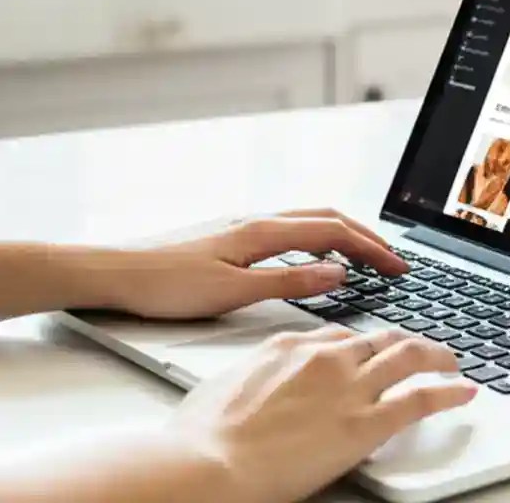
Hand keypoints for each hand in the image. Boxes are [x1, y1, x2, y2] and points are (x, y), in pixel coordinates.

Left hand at [101, 208, 407, 319]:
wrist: (110, 271)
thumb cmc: (163, 285)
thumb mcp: (233, 292)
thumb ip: (289, 282)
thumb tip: (337, 273)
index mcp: (263, 231)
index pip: (334, 234)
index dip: (372, 250)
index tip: (399, 267)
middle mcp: (256, 220)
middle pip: (327, 218)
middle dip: (367, 237)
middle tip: (394, 260)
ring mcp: (242, 225)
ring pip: (308, 220)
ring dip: (343, 234)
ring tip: (365, 254)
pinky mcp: (228, 235)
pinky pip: (288, 229)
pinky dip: (316, 238)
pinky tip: (312, 257)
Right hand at [171, 326, 477, 502]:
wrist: (207, 464)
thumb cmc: (201, 438)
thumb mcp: (222, 388)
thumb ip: (253, 379)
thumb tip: (254, 388)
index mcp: (288, 346)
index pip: (337, 335)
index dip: (360, 344)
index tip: (369, 350)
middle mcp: (326, 358)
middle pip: (379, 338)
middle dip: (404, 341)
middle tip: (419, 350)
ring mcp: (350, 387)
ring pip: (409, 357)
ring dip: (437, 357)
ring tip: (452, 363)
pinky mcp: (367, 423)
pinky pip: (421, 398)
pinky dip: (449, 391)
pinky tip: (463, 391)